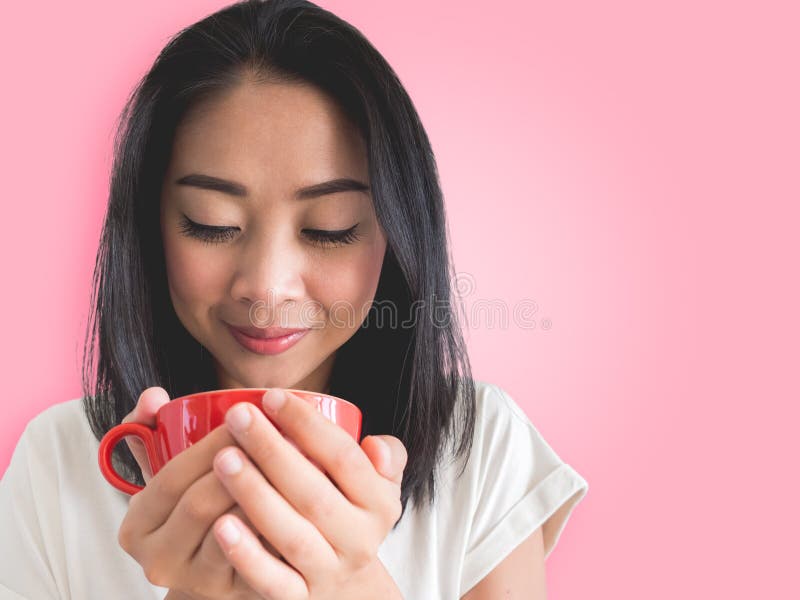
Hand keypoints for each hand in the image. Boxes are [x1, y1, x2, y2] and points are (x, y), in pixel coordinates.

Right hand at [118, 387, 281, 598]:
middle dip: (241, 463)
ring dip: (265, 492)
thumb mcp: (171, 475)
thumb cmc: (199, 508)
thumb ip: (152, 430)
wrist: (224, 570)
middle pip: (200, 504)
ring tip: (297, 458)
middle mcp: (159, 560)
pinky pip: (260, 560)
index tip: (246, 415)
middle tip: (278, 433)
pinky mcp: (234, 595)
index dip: (210, 444)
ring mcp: (196, 583)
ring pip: (232, 531)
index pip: (170, 476)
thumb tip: (154, 397)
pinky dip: (279, 526)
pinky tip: (302, 500)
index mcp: (137, 526)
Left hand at [118, 387, 405, 598]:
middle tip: (238, 417)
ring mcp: (328, 573)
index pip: (345, 459)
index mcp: (380, 505)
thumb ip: (387, 457)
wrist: (341, 584)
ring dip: (255, 494)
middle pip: (313, 493)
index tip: (272, 398)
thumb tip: (375, 446)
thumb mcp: (376, 484)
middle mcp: (359, 542)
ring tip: (223, 458)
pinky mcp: (297, 599)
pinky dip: (247, 555)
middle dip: (272, 451)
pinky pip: (271, 581)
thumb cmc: (346, 512)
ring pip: (291, 535)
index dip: (308, 426)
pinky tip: (220, 525)